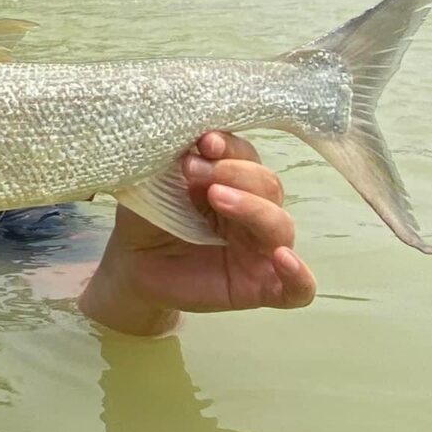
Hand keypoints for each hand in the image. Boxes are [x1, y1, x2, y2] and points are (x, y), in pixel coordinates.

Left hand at [80, 132, 316, 335]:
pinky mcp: (263, 288)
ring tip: (217, 197)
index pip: (246, 157)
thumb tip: (193, 147)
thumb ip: (176, 166)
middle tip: (194, 170)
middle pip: (268, 185)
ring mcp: (261, 250)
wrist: (132, 266)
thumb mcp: (155, 186)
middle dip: (235, 172)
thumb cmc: (148, 219)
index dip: (230, 147)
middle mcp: (254, 211)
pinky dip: (299, 275)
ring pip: (281, 225)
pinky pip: (297, 289)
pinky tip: (283, 259)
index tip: (205, 142)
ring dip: (254, 207)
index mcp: (233, 181)